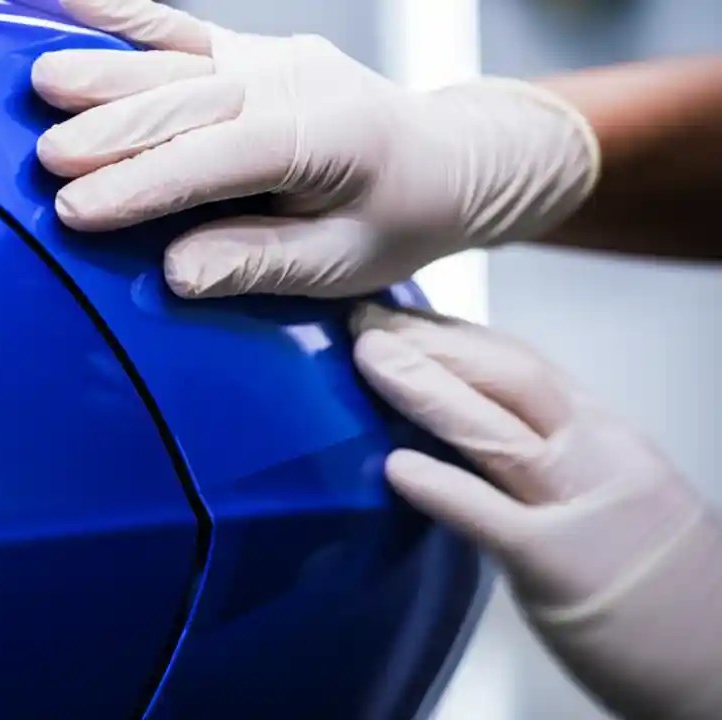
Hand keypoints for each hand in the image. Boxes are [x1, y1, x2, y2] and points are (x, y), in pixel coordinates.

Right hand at [33, 0, 599, 297]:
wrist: (443, 158)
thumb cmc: (395, 217)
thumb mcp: (342, 264)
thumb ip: (259, 263)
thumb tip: (176, 273)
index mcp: (325, 136)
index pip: (218, 158)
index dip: (144, 185)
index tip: (78, 210)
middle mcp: (293, 80)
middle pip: (187, 100)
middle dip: (112, 130)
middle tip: (46, 158)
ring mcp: (269, 55)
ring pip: (174, 58)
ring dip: (105, 69)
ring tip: (42, 81)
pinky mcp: (247, 49)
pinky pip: (177, 28)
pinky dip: (123, 13)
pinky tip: (72, 1)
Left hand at [351, 304, 721, 719]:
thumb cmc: (662, 585)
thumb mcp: (612, 497)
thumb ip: (551, 463)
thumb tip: (473, 435)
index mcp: (606, 436)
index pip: (523, 366)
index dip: (456, 335)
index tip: (399, 317)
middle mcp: (597, 456)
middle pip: (509, 378)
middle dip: (433, 343)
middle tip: (363, 321)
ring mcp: (581, 507)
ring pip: (497, 431)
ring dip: (425, 388)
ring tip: (368, 358)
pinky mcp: (561, 566)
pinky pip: (492, 519)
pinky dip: (442, 488)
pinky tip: (395, 467)